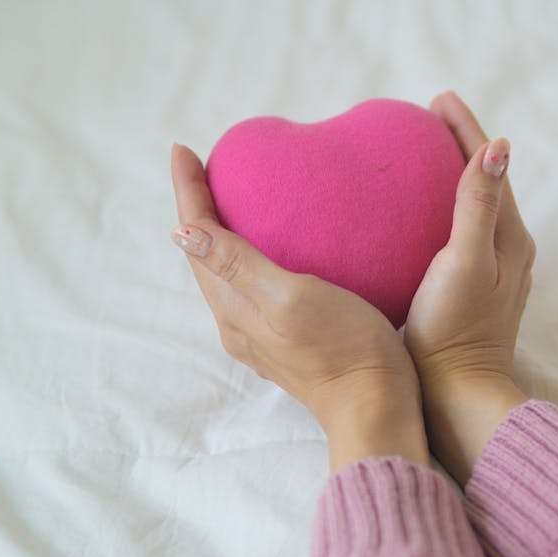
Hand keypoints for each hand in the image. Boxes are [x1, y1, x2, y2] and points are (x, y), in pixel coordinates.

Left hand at [169, 143, 427, 471]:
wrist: (376, 407)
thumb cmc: (342, 346)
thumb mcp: (289, 297)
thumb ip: (237, 264)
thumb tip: (181, 231)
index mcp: (234, 306)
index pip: (197, 238)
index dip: (188, 192)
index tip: (182, 149)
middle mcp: (238, 321)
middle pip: (205, 254)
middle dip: (197, 208)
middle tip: (202, 167)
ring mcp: (262, 334)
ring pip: (226, 273)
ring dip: (219, 233)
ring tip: (230, 199)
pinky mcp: (288, 341)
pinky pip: (252, 287)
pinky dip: (247, 256)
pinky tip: (274, 249)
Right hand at [403, 92, 533, 482]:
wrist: (456, 393)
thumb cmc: (455, 329)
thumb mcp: (465, 261)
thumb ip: (478, 205)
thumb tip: (498, 147)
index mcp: (509, 235)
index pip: (490, 165)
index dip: (465, 129)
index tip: (438, 99)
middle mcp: (507, 248)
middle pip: (485, 180)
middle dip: (460, 145)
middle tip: (426, 119)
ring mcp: (491, 270)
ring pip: (473, 206)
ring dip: (451, 175)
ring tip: (419, 156)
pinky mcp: (471, 289)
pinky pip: (459, 232)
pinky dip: (441, 209)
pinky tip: (413, 216)